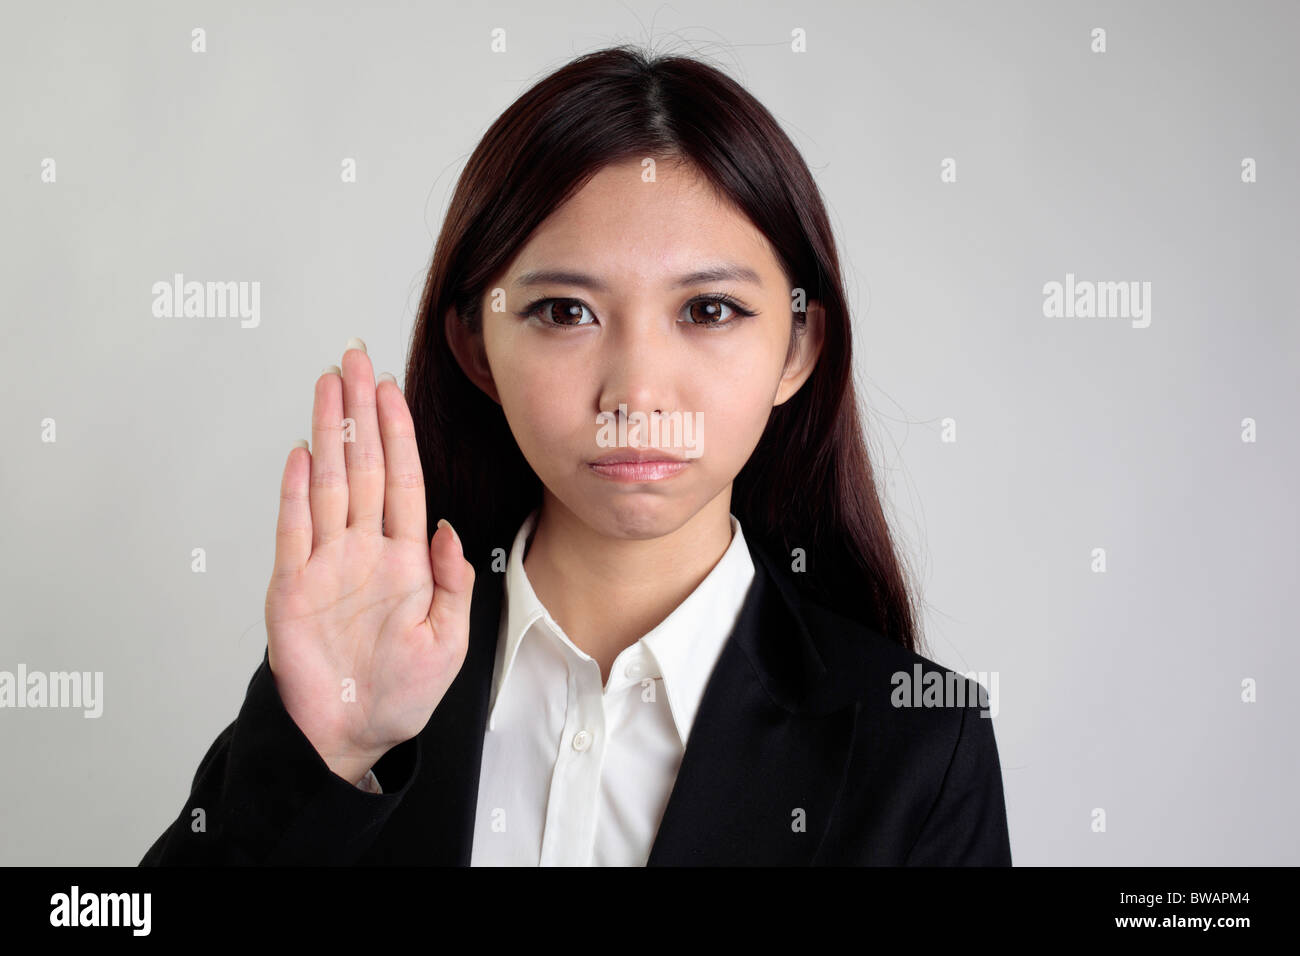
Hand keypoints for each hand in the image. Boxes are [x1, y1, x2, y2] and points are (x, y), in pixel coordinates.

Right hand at [264, 338, 473, 785]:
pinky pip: (294, 529)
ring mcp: (326, 564)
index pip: (402, 480)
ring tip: (328, 385)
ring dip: (329, 433)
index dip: (398, 434)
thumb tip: (449, 529)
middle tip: (356, 359)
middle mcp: (365, 551)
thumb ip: (454, 583)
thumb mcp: (450, 641)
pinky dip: (296, 490)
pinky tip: (301, 452)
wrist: (350, 736)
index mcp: (406, 560)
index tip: (392, 390)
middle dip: (361, 412)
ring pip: (328, 483)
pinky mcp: (292, 586)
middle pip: (363, 466)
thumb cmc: (401, 693)